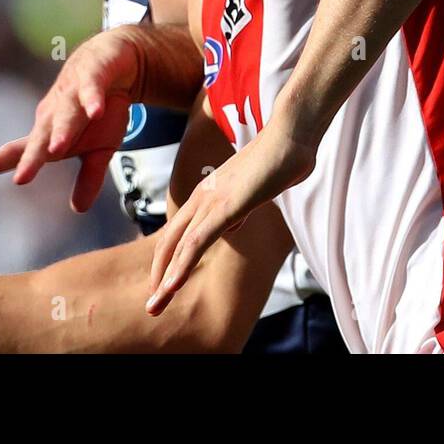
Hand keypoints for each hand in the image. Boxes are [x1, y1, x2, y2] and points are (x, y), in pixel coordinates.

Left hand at [0, 28, 141, 211]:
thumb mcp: (100, 147)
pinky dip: (92, 99)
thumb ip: (88, 176)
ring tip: (57, 149)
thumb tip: (78, 209)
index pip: (20, 150)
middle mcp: (56, 112)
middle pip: (41, 137)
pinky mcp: (93, 74)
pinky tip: (94, 111)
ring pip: (65, 114)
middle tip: (20, 179)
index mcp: (50, 131)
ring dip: (62, 131)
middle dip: (31, 158)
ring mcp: (73, 92)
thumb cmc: (100, 105)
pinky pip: (91, 88)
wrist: (115, 60)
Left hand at [146, 126, 315, 315]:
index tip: (163, 287)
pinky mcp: (225, 207)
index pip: (178, 234)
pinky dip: (181, 266)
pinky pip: (196, 242)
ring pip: (177, 247)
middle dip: (158, 278)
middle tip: (152, 306)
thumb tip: (234, 223)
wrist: (291, 136)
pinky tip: (172, 287)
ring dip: (164, 281)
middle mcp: (202, 198)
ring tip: (155, 307)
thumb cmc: (278, 161)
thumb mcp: (254, 191)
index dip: (167, 262)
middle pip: (168, 244)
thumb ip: (240, 207)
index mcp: (207, 195)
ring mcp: (211, 202)